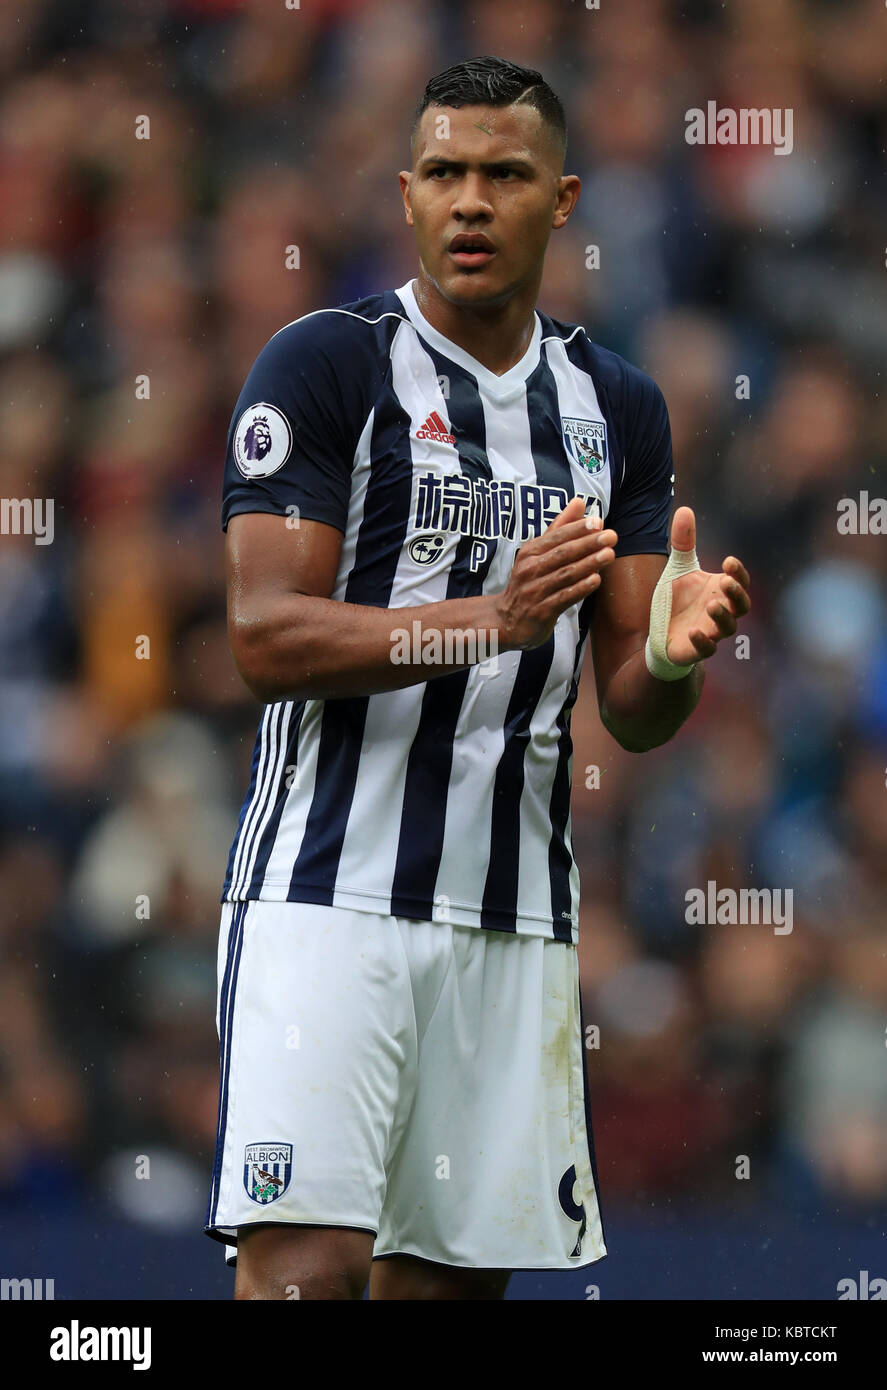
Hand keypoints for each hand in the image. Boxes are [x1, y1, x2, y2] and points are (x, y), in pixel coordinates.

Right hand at [494, 496, 617, 649]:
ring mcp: (534, 591)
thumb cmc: (529, 582)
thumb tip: (579, 502)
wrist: (507, 621)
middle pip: (562, 554)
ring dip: (588, 564)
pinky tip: (596, 580)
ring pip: (564, 575)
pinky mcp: (540, 612)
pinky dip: (580, 589)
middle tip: (610, 536)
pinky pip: (563, 598)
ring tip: (609, 555)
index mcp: (530, 552)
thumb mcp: (538, 553)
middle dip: (588, 544)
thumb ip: (560, 528)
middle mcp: (529, 569)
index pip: (556, 537)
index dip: (577, 529)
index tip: (598, 522)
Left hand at [665, 507, 749, 664]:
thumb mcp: (678, 569)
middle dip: (736, 594)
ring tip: (712, 605)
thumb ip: (683, 543)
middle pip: (741, 606)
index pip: (739, 582)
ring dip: (722, 617)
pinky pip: (707, 649)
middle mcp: (720, 611)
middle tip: (725, 582)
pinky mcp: (696, 649)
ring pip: (728, 628)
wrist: (661, 633)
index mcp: (719, 591)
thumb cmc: (677, 600)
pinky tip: (694, 632)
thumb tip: (685, 509)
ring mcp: (711, 631)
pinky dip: (703, 642)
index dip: (738, 573)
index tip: (729, 561)